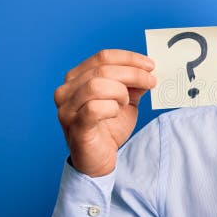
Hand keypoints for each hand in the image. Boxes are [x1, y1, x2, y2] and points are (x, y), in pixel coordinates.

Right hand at [54, 49, 156, 176]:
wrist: (99, 159)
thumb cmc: (108, 127)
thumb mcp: (125, 100)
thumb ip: (133, 84)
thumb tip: (148, 70)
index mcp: (76, 78)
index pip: (103, 57)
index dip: (129, 58)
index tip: (150, 65)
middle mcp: (66, 90)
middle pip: (102, 70)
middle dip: (132, 73)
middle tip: (151, 81)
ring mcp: (67, 109)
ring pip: (96, 85)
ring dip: (120, 92)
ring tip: (126, 102)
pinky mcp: (74, 127)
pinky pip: (94, 108)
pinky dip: (112, 108)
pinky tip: (117, 112)